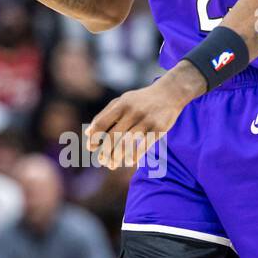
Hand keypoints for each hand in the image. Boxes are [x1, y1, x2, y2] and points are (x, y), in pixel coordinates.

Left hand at [86, 67, 201, 168]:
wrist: (170, 93)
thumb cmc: (141, 100)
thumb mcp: (122, 101)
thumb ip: (105, 115)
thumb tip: (88, 133)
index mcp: (121, 104)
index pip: (102, 123)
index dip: (94, 137)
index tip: (91, 148)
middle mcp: (133, 112)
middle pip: (113, 136)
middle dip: (105, 152)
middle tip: (102, 161)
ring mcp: (146, 121)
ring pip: (127, 144)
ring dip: (117, 157)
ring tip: (111, 165)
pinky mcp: (158, 129)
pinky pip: (143, 147)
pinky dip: (134, 156)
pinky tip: (129, 162)